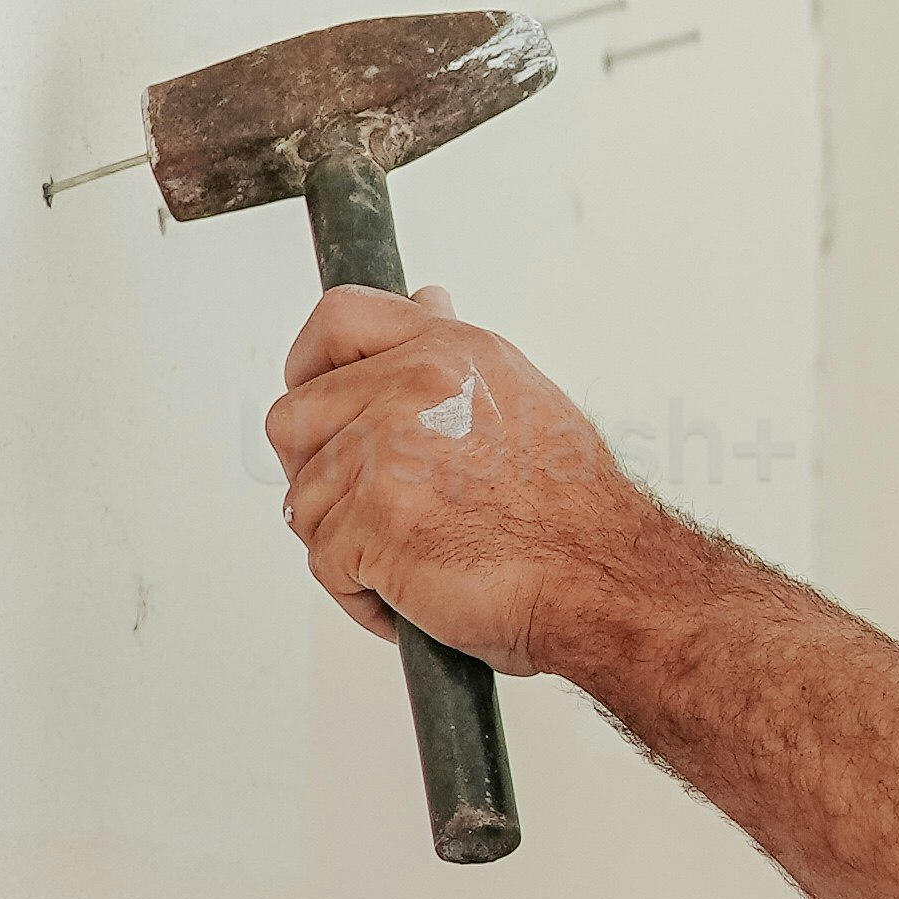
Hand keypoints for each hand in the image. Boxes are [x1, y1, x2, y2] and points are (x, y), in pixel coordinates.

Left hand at [265, 290, 656, 676]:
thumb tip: (424, 301)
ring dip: (345, 547)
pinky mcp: (370, 519)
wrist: (604, 577)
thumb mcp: (519, 397)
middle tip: (365, 512)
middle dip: (317, 475)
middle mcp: (413, 387)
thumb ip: (451, 356)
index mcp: (448, 352)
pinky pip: (322, 563)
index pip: (340, 321)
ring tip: (411, 564)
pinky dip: (360, 597)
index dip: (309, 366)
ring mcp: (386, 451)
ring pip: (304, 502)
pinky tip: (413, 596)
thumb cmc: (573, 513)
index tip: (314, 399)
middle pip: (294, 419)